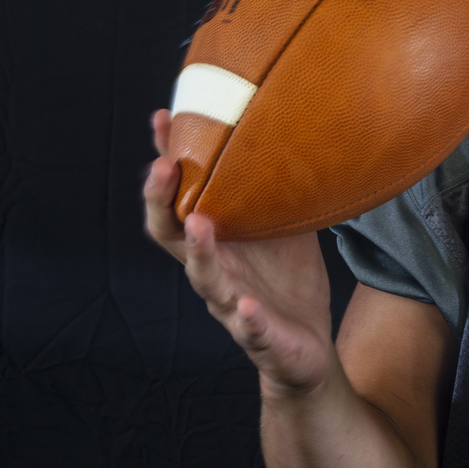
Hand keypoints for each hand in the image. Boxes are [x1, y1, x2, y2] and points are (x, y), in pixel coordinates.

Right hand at [144, 109, 332, 395]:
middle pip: (171, 234)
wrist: (307, 347)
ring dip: (199, 252)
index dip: (167, 163)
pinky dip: (245, 317)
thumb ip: (278, 192)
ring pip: (204, 279)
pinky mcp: (259, 336)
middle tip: (164, 164)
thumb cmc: (287, 283)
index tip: (161, 120)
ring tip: (199, 224)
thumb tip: (290, 134)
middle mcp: (214, 270)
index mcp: (218, 242)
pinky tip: (245, 305)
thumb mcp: (285, 230)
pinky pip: (247, 327)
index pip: (180, 198)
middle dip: (163, 201)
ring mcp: (231, 304)